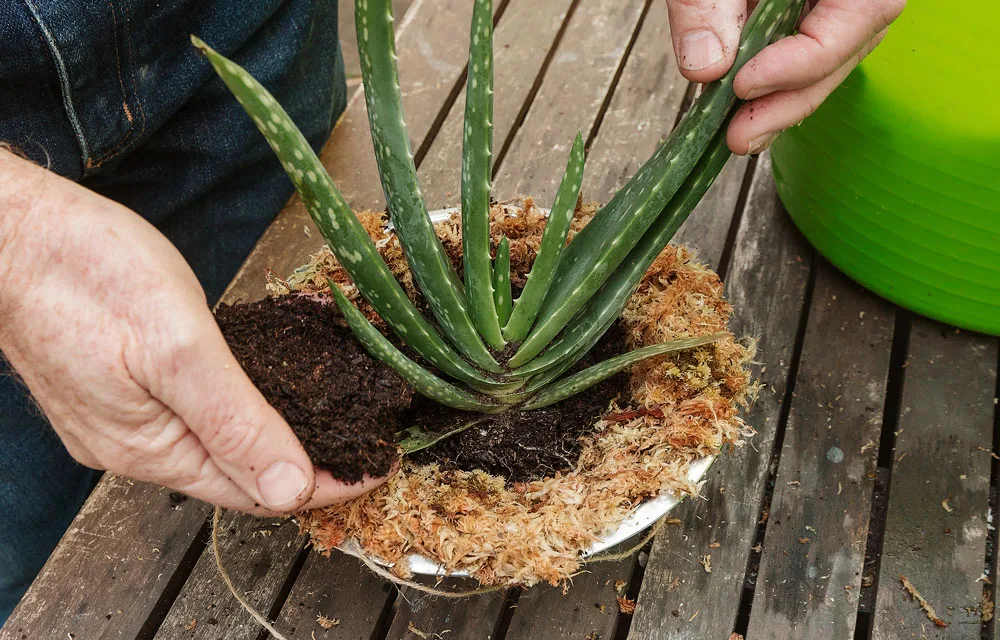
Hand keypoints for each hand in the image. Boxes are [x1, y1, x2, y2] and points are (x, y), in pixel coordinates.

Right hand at [0, 151, 385, 513]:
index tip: (378, 466)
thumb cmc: (85, 273)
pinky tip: (271, 384)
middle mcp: (138, 446)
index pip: (257, 490)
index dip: (325, 483)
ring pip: (222, 442)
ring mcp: (127, 416)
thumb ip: (235, 422)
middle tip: (365, 442)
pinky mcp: (123, 383)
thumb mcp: (177, 348)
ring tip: (334, 418)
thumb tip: (292, 488)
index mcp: (151, 449)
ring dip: (279, 431)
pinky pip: (199, 411)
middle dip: (308, 462)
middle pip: (241, 473)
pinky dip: (246, 403)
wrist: (11, 228)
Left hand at [665, 0, 905, 153]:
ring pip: (832, 56)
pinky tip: (743, 111)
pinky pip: (810, 46)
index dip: (801, 61)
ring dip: (784, 101)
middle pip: (848, 48)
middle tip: (739, 138)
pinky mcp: (817, 5)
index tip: (741, 85)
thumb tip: (703, 70)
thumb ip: (706, 1)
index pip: (861, 15)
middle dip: (791, 100)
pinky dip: (777, 81)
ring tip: (738, 136)